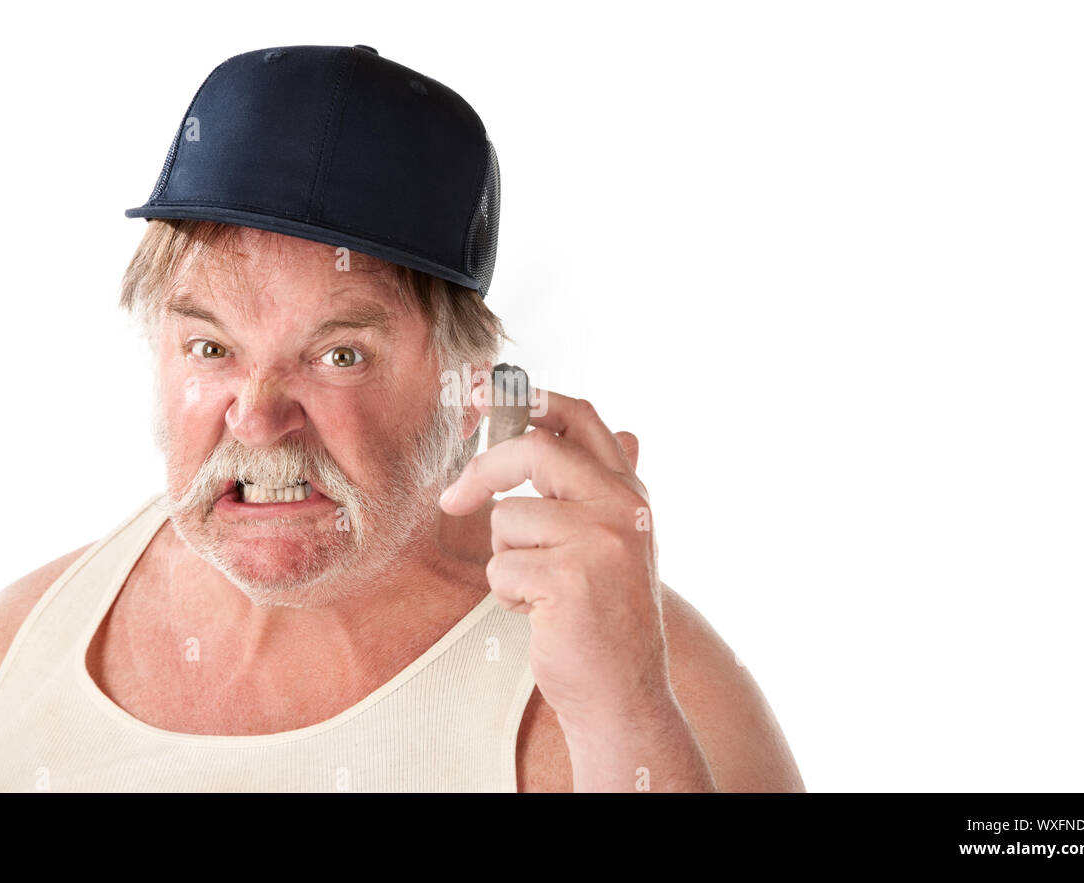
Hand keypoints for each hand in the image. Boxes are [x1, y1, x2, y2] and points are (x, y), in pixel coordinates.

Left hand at [439, 385, 672, 732]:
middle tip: (453, 498)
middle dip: (482, 471)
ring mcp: (600, 539)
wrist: (624, 693)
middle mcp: (623, 506)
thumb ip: (604, 489)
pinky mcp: (571, 576)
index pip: (579, 416)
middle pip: (532, 449)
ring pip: (507, 518)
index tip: (479, 389)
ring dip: (508, 561)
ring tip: (542, 593)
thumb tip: (624, 429)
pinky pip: (502, 567)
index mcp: (630, 491)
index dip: (526, 395)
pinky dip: (508, 596)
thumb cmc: (607, 618)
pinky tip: (541, 615)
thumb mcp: (617, 542)